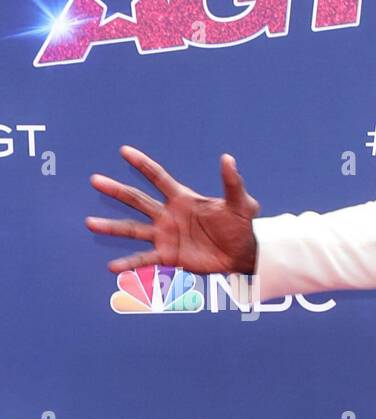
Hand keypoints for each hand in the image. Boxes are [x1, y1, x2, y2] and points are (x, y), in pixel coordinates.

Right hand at [87, 146, 259, 275]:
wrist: (242, 254)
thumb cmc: (241, 226)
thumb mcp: (241, 204)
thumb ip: (232, 183)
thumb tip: (228, 158)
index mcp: (183, 198)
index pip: (158, 177)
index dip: (143, 164)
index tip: (124, 151)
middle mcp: (168, 215)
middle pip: (137, 199)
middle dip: (117, 190)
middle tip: (95, 180)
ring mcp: (165, 235)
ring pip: (133, 228)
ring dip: (112, 226)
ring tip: (90, 222)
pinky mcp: (169, 256)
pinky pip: (145, 259)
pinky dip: (129, 263)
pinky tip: (112, 267)